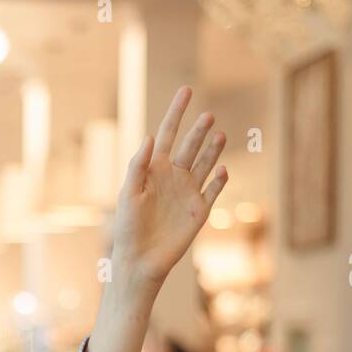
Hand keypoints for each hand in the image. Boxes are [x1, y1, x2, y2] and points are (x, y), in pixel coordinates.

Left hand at [111, 86, 227, 301]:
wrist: (139, 261)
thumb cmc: (127, 228)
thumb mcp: (128, 194)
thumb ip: (138, 166)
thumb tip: (150, 137)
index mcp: (155, 169)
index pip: (168, 133)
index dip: (177, 112)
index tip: (186, 90)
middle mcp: (174, 177)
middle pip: (190, 146)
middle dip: (199, 130)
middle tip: (208, 116)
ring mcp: (189, 192)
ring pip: (205, 163)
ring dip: (213, 149)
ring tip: (220, 134)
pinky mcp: (200, 211)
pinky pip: (214, 190)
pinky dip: (220, 179)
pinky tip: (223, 169)